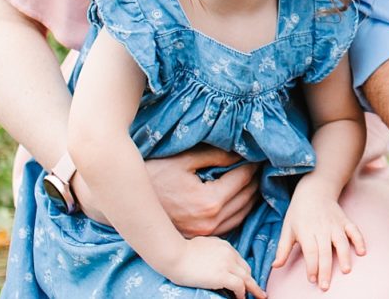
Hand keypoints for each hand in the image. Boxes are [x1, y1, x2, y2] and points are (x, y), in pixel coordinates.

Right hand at [101, 146, 256, 237]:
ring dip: (250, 195)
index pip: (244, 179)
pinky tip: (239, 195)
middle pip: (247, 197)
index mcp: (209, 201)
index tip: (258, 153)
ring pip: (242, 213)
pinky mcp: (200, 235)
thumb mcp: (185, 160)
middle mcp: (210, 221)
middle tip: (258, 162)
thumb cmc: (154, 175)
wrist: (129, 202)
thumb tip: (241, 153)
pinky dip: (239, 209)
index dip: (253, 164)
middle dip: (254, 179)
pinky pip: (230, 223)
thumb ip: (216, 156)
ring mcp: (205, 232)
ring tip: (252, 177)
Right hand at [164, 235, 266, 298]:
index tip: (244, 278)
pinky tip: (240, 298)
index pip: (239, 260)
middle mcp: (229, 253)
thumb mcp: (202, 245)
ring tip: (256, 297)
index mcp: (224, 246)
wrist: (174, 255)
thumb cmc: (181, 252)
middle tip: (256, 290)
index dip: (242, 271)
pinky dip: (242, 293)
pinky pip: (239, 285)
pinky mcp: (222, 276)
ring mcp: (227, 264)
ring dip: (252, 289)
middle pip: (246, 268)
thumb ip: (212, 250)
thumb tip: (212, 259)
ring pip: (246, 277)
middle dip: (250, 280)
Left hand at [273, 184, 366, 291]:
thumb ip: (283, 249)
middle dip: (325, 270)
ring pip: (341, 242)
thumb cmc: (298, 212)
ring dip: (344, 256)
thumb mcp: (287, 228)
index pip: (310, 252)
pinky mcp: (345, 221)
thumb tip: (275, 266)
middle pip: (325, 251)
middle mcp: (322, 229)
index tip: (311, 279)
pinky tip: (362, 252)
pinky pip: (354, 231)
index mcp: (306, 231)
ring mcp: (335, 225)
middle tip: (325, 286)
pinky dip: (359, 240)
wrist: (314, 190)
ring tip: (346, 270)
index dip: (311, 266)